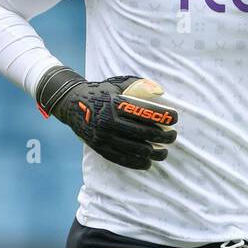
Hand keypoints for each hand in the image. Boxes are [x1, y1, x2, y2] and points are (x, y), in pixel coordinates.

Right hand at [36, 67, 177, 169]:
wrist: (72, 104)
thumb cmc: (101, 92)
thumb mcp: (118, 84)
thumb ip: (139, 85)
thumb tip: (161, 91)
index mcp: (116, 103)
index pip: (146, 112)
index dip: (164, 116)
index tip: (175, 118)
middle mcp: (109, 121)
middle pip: (145, 133)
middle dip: (164, 136)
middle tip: (173, 136)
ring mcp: (104, 137)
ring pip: (136, 149)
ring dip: (154, 153)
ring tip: (163, 152)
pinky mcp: (100, 148)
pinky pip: (122, 159)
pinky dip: (138, 163)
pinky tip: (148, 162)